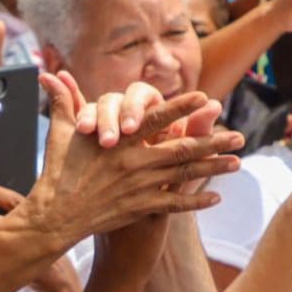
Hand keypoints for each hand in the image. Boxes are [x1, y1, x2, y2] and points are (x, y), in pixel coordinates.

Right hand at [14, 73, 243, 244]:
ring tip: (238, 163)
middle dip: (213, 141)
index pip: (156, 119)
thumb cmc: (57, 172)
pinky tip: (216, 198)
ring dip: (212, 168)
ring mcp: (139, 187)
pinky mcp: (140, 208)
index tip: (206, 99)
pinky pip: (173, 205)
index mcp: (119, 141)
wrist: (54, 216)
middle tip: (239, 136)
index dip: (182, 108)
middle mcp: (134, 163)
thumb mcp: (60, 133)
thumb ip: (64, 101)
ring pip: (184, 176)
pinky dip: (195, 201)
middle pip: (182, 149)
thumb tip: (52, 74)